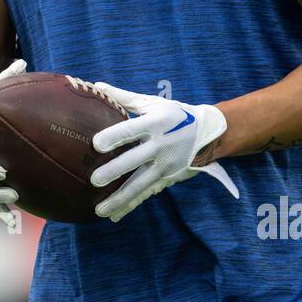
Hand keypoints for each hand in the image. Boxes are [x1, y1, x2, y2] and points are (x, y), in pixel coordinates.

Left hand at [89, 82, 237, 222]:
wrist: (206, 133)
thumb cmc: (172, 113)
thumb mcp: (151, 103)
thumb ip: (123, 97)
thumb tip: (96, 86)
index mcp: (155, 123)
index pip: (132, 129)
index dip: (115, 136)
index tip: (96, 144)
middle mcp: (160, 145)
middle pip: (135, 160)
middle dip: (116, 170)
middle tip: (95, 180)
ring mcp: (164, 165)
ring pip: (140, 183)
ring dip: (120, 198)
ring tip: (100, 209)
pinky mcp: (166, 178)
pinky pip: (146, 193)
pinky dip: (131, 205)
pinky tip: (115, 215)